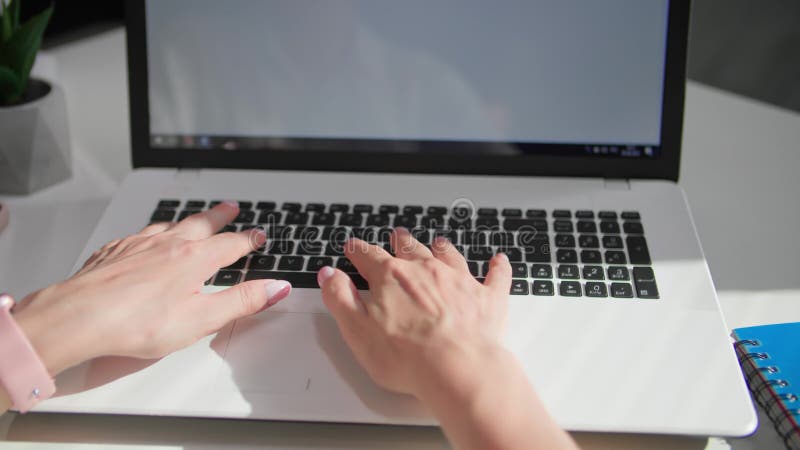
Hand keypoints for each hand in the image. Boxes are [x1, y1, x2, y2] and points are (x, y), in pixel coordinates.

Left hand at [14, 201, 291, 376]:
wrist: (78, 316)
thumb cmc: (136, 323)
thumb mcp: (201, 319)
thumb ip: (241, 302)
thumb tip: (276, 288)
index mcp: (194, 259)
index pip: (231, 244)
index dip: (249, 240)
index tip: (259, 236)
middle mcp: (168, 244)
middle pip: (202, 223)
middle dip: (220, 216)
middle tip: (231, 207)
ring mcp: (139, 244)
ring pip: (170, 224)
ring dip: (188, 220)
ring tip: (194, 219)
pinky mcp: (115, 251)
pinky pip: (141, 233)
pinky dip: (154, 232)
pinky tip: (149, 238)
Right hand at [317, 229, 577, 449]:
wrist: (457, 369)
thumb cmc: (408, 356)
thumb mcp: (356, 330)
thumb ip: (340, 298)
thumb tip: (329, 276)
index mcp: (391, 277)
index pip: (369, 256)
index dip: (358, 251)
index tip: (354, 247)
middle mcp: (426, 270)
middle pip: (410, 249)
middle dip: (400, 242)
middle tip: (396, 235)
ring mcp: (458, 280)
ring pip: (449, 255)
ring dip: (442, 248)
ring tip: (439, 242)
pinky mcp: (486, 298)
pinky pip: (494, 276)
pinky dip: (497, 267)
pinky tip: (499, 260)